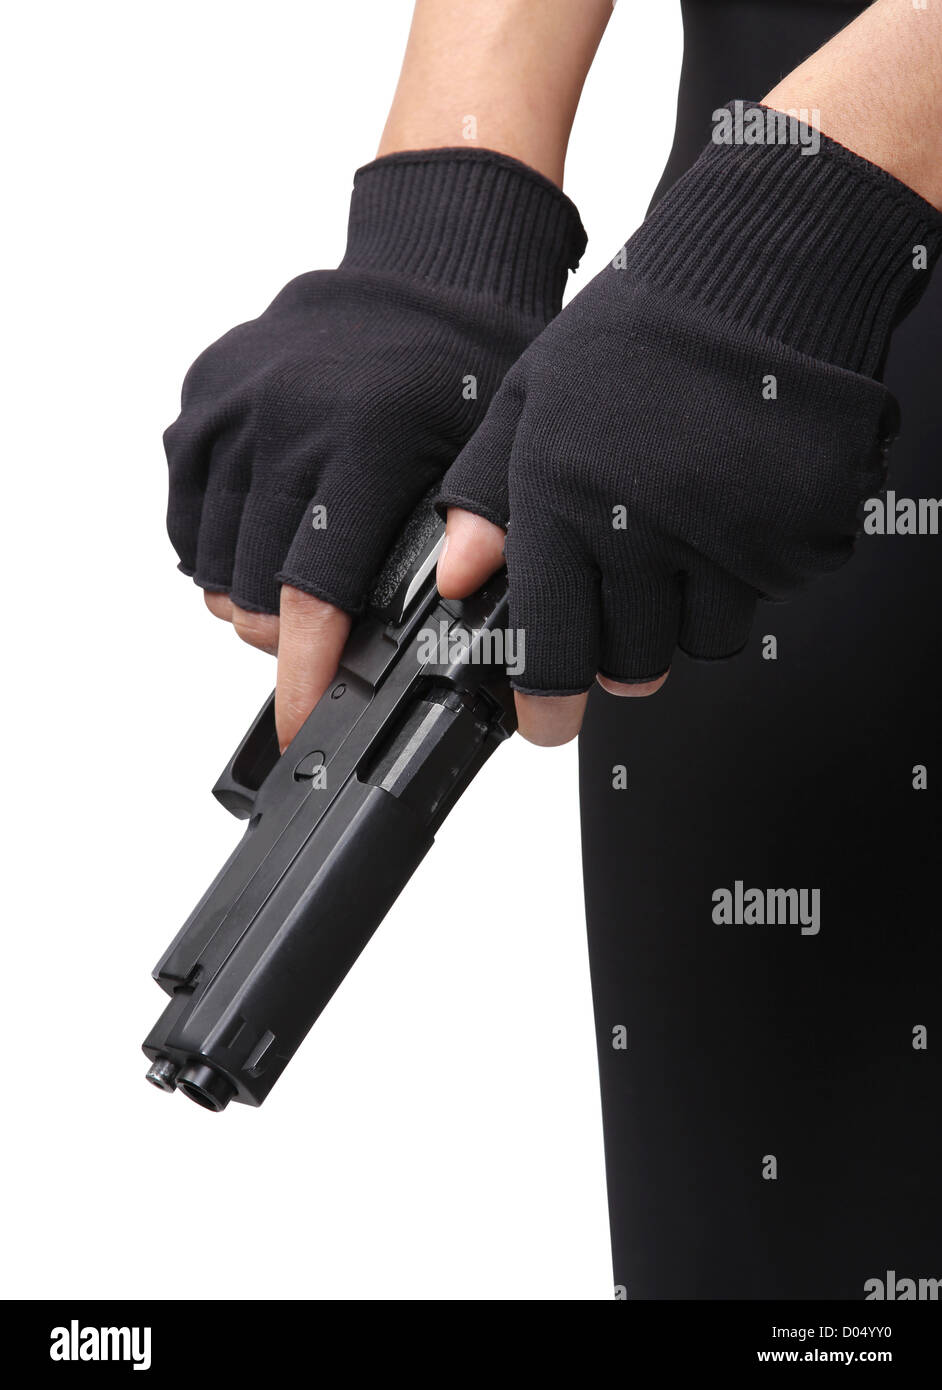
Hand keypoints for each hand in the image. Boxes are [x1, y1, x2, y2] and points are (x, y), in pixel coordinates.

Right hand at [163, 149, 584, 747]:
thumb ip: (487, 532)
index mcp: (361, 437)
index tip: (304, 726)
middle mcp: (280, 418)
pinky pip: (183, 514)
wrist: (425, 265)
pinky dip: (215, 548)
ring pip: (206, 563)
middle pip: (249, 593)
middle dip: (286, 639)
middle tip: (329, 638)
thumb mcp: (502, 447)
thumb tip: (460, 609)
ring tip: (300, 590)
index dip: (306, 674)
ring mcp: (227, 406)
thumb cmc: (470, 364)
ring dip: (247, 597)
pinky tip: (265, 542)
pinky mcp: (198, 398)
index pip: (314, 592)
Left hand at [435, 110, 932, 743]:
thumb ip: (486, 495)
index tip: (544, 722)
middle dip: (618, 655)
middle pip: (629, 665)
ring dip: (687, 610)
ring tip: (683, 532)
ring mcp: (729, 539)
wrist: (767, 276)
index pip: (550, 646)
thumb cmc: (644, 335)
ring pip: (702, 639)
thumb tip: (456, 578)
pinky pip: (769, 595)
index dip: (544, 702)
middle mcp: (645, 529)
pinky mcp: (802, 537)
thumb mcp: (531, 400)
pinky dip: (752, 570)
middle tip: (624, 607)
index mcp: (566, 500)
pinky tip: (735, 505)